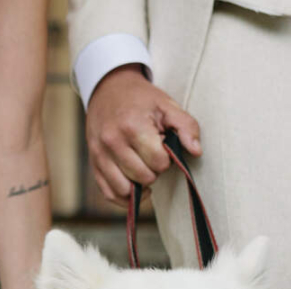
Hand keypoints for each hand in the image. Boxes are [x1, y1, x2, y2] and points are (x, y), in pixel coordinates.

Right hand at [86, 65, 201, 207]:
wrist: (108, 89)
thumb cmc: (141, 100)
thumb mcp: (166, 106)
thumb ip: (186, 126)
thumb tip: (196, 151)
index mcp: (133, 126)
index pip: (158, 162)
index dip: (165, 158)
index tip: (161, 146)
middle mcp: (112, 142)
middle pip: (144, 177)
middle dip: (153, 170)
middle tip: (151, 154)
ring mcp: (100, 155)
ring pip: (125, 190)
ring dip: (139, 183)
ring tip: (142, 167)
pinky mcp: (94, 165)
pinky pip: (109, 194)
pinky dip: (124, 197)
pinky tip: (134, 187)